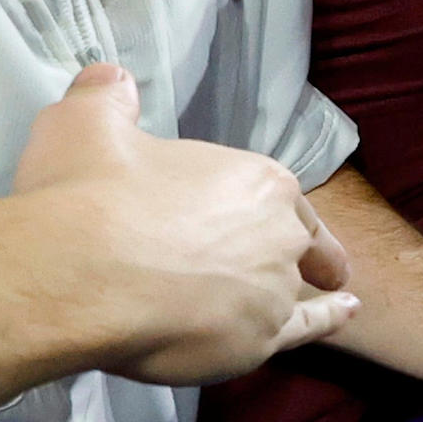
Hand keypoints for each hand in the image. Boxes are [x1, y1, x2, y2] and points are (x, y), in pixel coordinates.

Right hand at [13, 66, 355, 384]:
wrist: (77, 275)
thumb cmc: (88, 196)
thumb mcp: (85, 125)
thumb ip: (106, 98)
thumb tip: (109, 78)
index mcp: (257, 179)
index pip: (276, 193)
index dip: (265, 206)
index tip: (259, 215)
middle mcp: (279, 234)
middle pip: (295, 240)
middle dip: (296, 247)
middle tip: (306, 256)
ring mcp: (273, 292)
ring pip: (298, 289)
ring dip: (306, 288)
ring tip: (327, 289)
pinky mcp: (257, 343)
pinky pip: (307, 330)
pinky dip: (328, 320)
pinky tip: (346, 311)